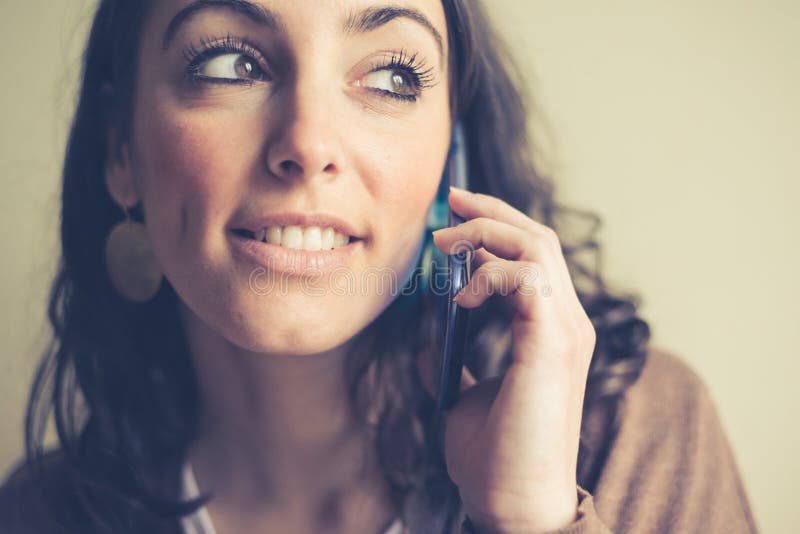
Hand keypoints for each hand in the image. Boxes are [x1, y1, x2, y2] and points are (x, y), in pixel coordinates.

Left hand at [417, 187, 596, 532]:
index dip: (493, 228)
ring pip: (536, 245)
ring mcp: (565, 329)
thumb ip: (452, 362)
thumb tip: (429, 340)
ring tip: (443, 243)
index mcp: (549, 330)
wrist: (513, 504)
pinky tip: (461, 299)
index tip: (451, 219)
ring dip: (486, 231)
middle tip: (448, 201)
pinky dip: (489, 273)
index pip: (532, 257)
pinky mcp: (553, 341)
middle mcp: (566, 321)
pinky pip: (527, 277)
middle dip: (490, 211)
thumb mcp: (461, 397)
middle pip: (537, 237)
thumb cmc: (494, 457)